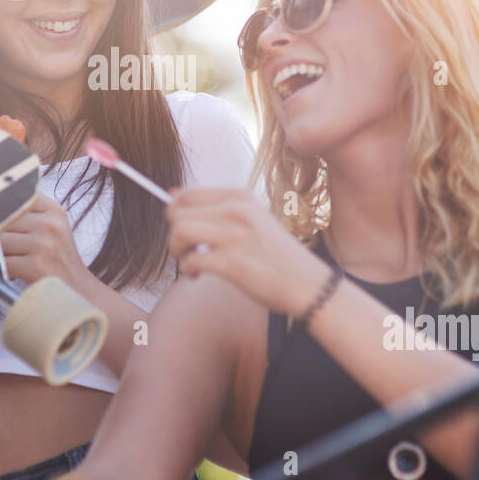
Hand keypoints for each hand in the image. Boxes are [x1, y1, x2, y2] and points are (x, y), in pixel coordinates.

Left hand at [0, 193, 89, 286]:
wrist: (78, 290)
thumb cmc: (57, 259)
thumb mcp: (52, 229)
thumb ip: (27, 214)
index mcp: (53, 211)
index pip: (15, 198)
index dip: (1, 210)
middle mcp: (50, 224)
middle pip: (4, 220)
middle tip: (8, 249)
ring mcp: (43, 244)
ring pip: (0, 241)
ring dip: (0, 255)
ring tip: (13, 261)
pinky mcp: (36, 265)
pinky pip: (2, 262)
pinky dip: (4, 271)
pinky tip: (15, 274)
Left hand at [166, 187, 332, 315]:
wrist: (308, 285)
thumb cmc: (274, 254)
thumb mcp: (251, 219)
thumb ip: (214, 207)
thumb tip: (170, 194)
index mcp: (241, 196)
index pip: (187, 194)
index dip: (175, 213)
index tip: (183, 229)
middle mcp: (237, 210)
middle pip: (178, 212)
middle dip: (173, 234)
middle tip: (186, 249)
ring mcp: (236, 235)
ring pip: (179, 232)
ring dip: (177, 250)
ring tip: (190, 260)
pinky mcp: (234, 262)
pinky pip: (191, 260)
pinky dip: (188, 270)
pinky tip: (198, 274)